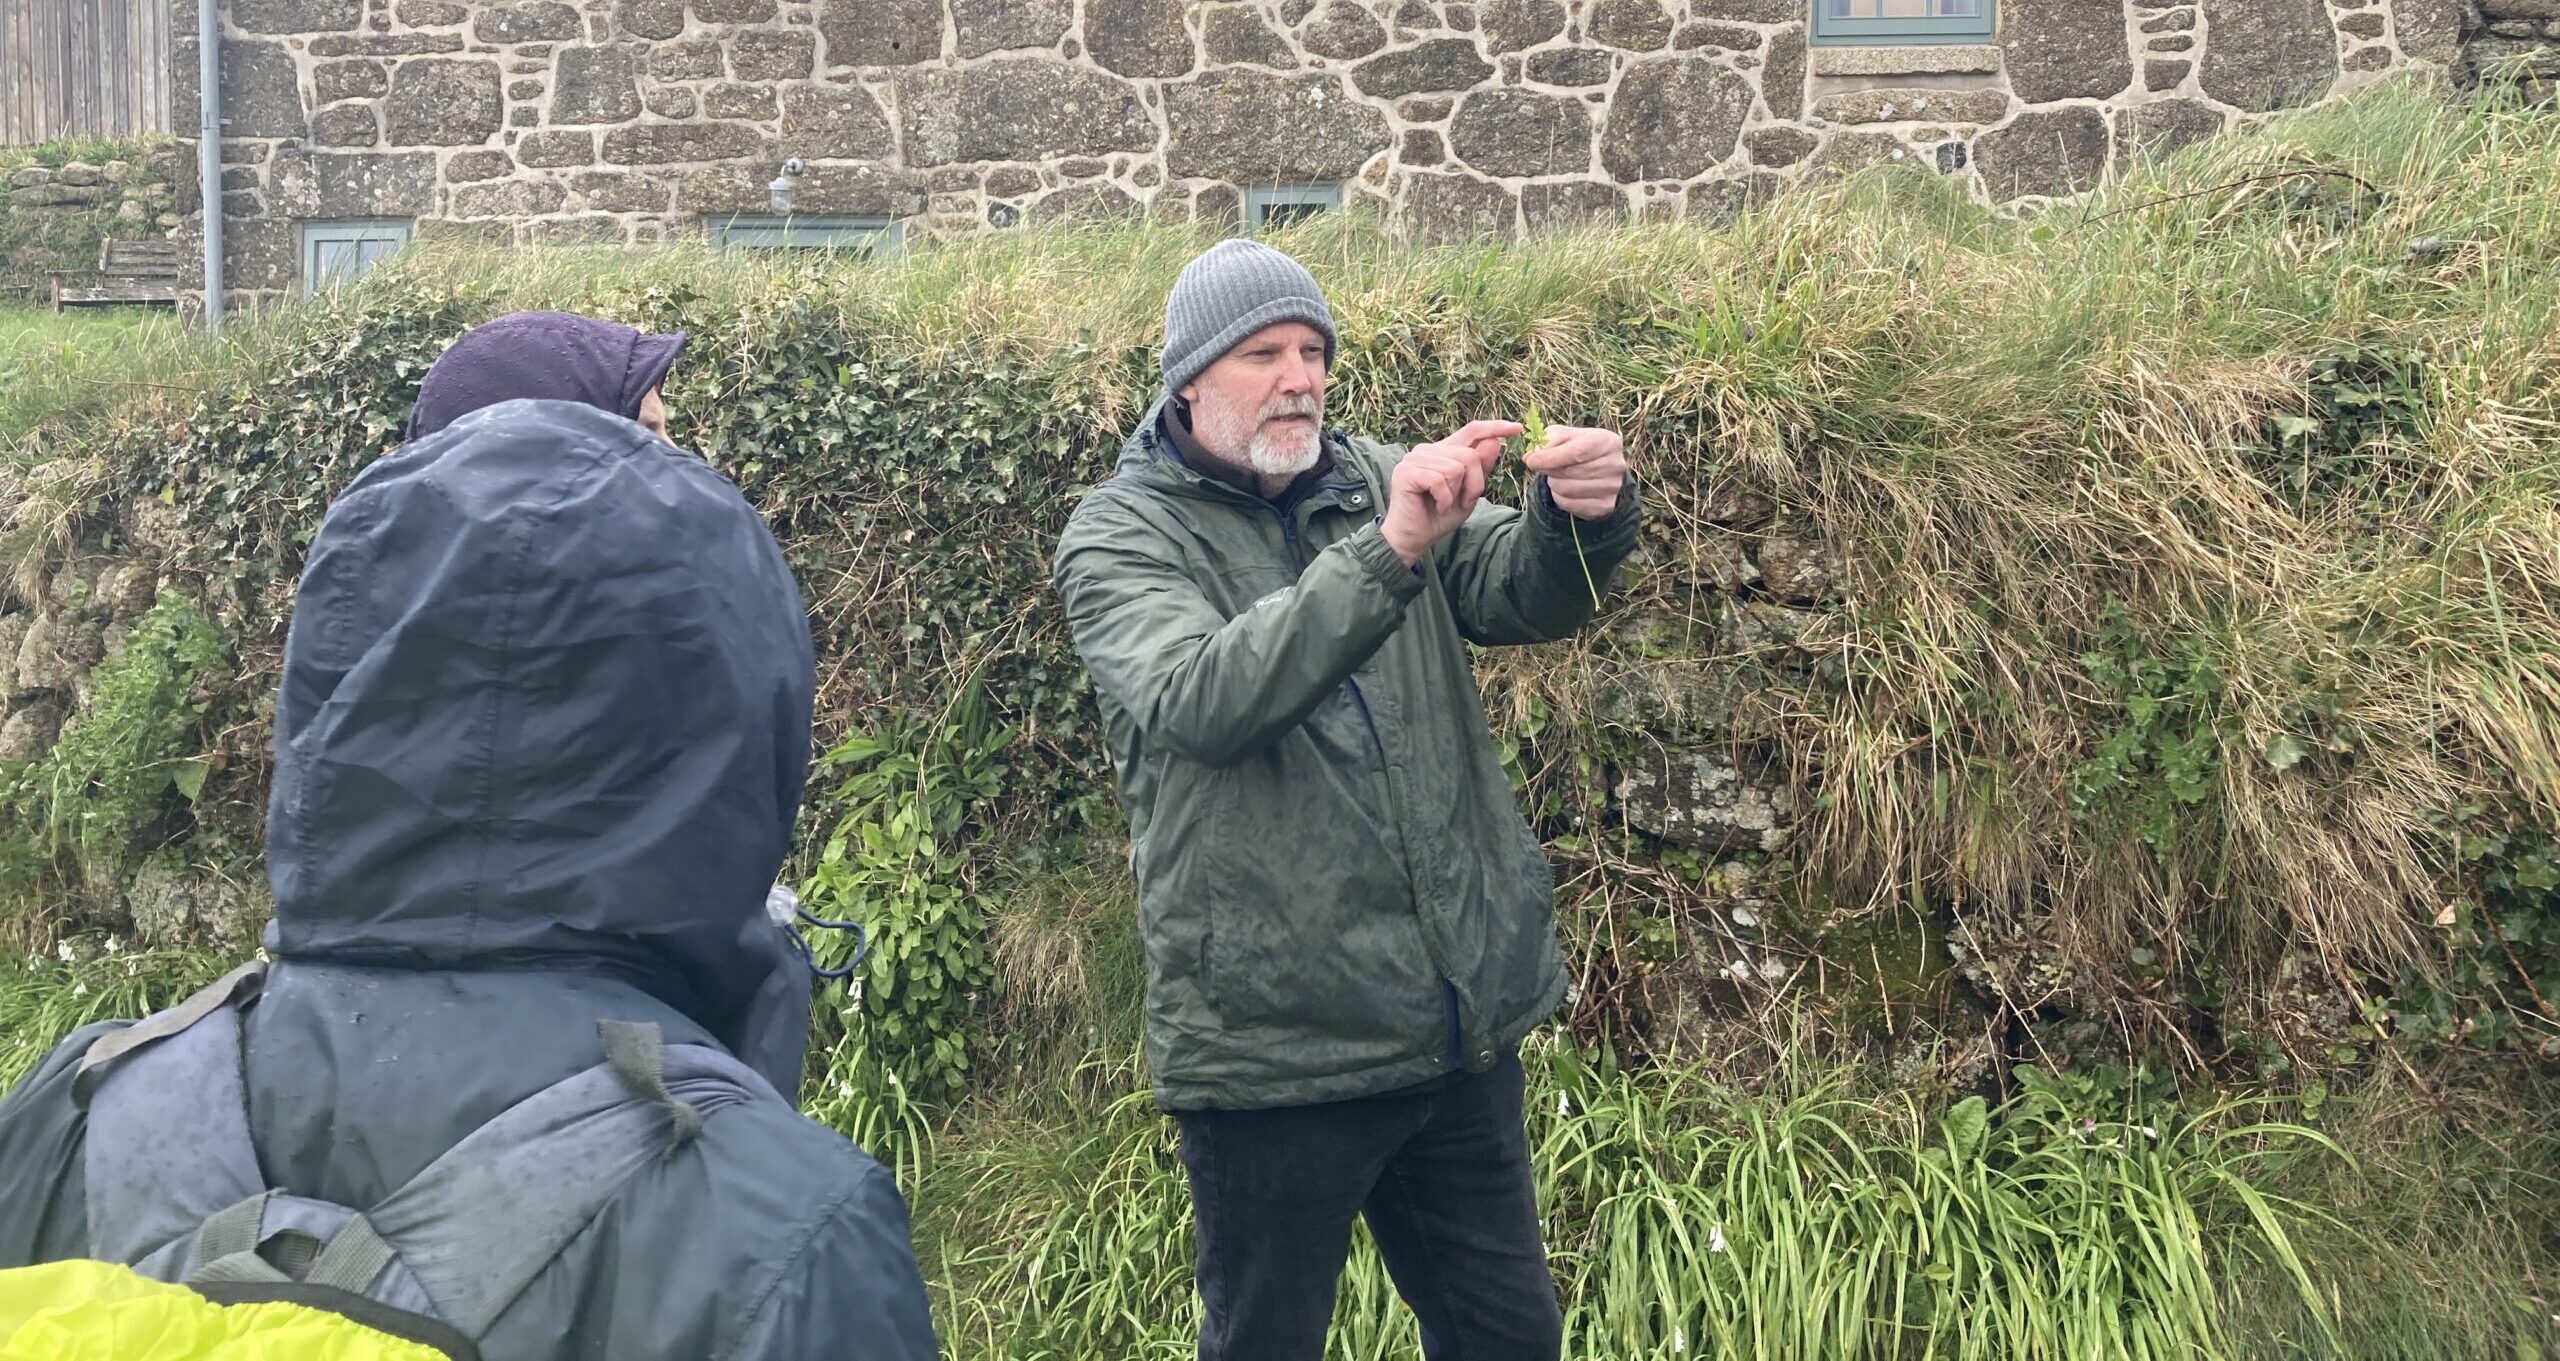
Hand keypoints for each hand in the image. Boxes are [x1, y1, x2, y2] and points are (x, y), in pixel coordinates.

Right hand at [1381, 420, 1518, 563]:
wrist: (1412, 540)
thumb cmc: (1437, 517)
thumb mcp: (1468, 493)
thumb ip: (1481, 468)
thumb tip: (1495, 441)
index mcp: (1442, 451)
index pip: (1472, 430)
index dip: (1495, 427)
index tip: (1517, 428)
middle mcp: (1427, 450)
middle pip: (1469, 455)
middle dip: (1474, 483)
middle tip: (1462, 502)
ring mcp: (1414, 459)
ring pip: (1456, 468)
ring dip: (1457, 493)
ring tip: (1444, 505)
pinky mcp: (1406, 472)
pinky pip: (1440, 480)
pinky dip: (1444, 499)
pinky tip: (1435, 508)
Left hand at [1523, 425, 1629, 519]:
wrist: (1597, 469)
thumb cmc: (1577, 447)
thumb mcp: (1563, 435)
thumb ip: (1547, 439)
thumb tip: (1531, 455)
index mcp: (1608, 441)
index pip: (1576, 452)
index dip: (1550, 458)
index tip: (1530, 461)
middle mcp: (1615, 464)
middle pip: (1570, 472)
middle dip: (1550, 470)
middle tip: (1547, 467)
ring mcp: (1613, 487)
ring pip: (1568, 490)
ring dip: (1554, 484)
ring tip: (1558, 477)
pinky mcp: (1605, 506)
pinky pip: (1571, 505)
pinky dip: (1560, 498)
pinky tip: (1564, 490)